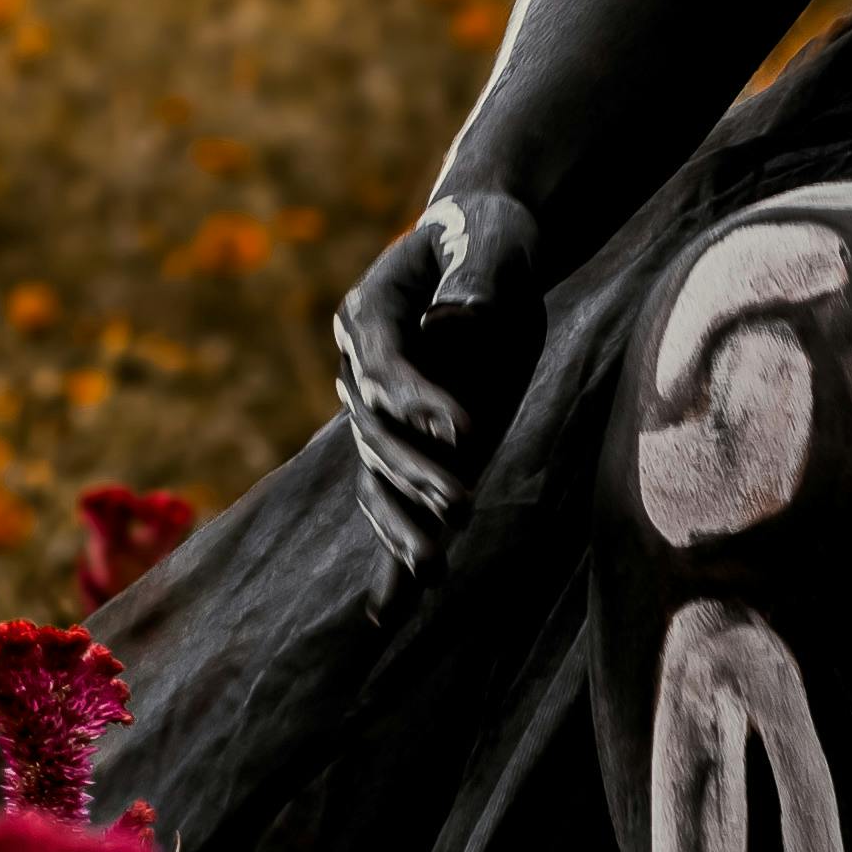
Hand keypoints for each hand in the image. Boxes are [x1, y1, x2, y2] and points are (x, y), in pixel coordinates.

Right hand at [333, 187, 546, 580]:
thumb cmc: (487, 237)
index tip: (467, 430)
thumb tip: (459, 321)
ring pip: (381, 482)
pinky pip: (393, 507)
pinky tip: (389, 615)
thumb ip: (476, 279)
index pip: (386, 369)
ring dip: (402, 527)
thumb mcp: (490, 242)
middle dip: (419, 475)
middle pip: (380, 435)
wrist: (484, 253)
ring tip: (431, 569)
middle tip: (462, 507)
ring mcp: (385, 418)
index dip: (421, 402)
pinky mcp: (413, 448)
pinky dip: (391, 559)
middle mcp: (362, 373)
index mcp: (368, 316)